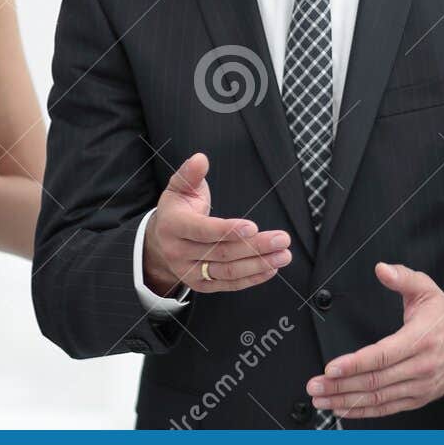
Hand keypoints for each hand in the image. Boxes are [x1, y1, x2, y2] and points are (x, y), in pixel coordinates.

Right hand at [141, 152, 291, 295]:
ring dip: (258, 264)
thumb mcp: (179, 187)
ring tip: (284, 255)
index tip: (253, 227)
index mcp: (173, 226)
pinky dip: (252, 278)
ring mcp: (189, 272)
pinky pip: (228, 284)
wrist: (159, 241)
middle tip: (281, 239)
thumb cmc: (177, 209)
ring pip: (227, 271)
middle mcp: (178, 252)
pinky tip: (271, 268)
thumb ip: (191, 173)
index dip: (228, 230)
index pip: (202, 230)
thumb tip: (200, 159)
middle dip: (255, 247)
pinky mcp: (200, 285)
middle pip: (221, 252)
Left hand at [307, 262, 443, 419]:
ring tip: (322, 399)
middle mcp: (420, 366)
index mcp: (419, 339)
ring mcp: (419, 386)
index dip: (354, 364)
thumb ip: (402, 277)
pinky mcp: (418, 398)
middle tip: (315, 385)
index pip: (382, 355)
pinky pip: (387, 408)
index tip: (331, 368)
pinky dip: (363, 412)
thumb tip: (382, 269)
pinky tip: (343, 409)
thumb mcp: (426, 289)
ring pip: (378, 398)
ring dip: (346, 401)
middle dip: (340, 385)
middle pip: (374, 380)